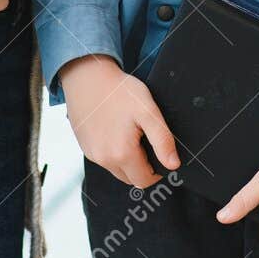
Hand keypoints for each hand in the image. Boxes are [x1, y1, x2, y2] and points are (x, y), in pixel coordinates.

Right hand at [60, 54, 179, 187]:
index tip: (160, 153)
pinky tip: (116, 131)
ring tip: (131, 134)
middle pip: (131, 178)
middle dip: (143, 167)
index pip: (145, 180)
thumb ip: (162, 140)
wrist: (88, 76)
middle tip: (146, 140)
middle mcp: (104, 160)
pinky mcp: (85, 146)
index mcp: (122, 154)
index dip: (157, 172)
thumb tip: (173, 165)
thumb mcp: (148, 112)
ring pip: (117, 170)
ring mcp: (92, 154)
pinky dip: (113, 152)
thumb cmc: (119, 91)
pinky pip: (104, 159)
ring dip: (128, 161)